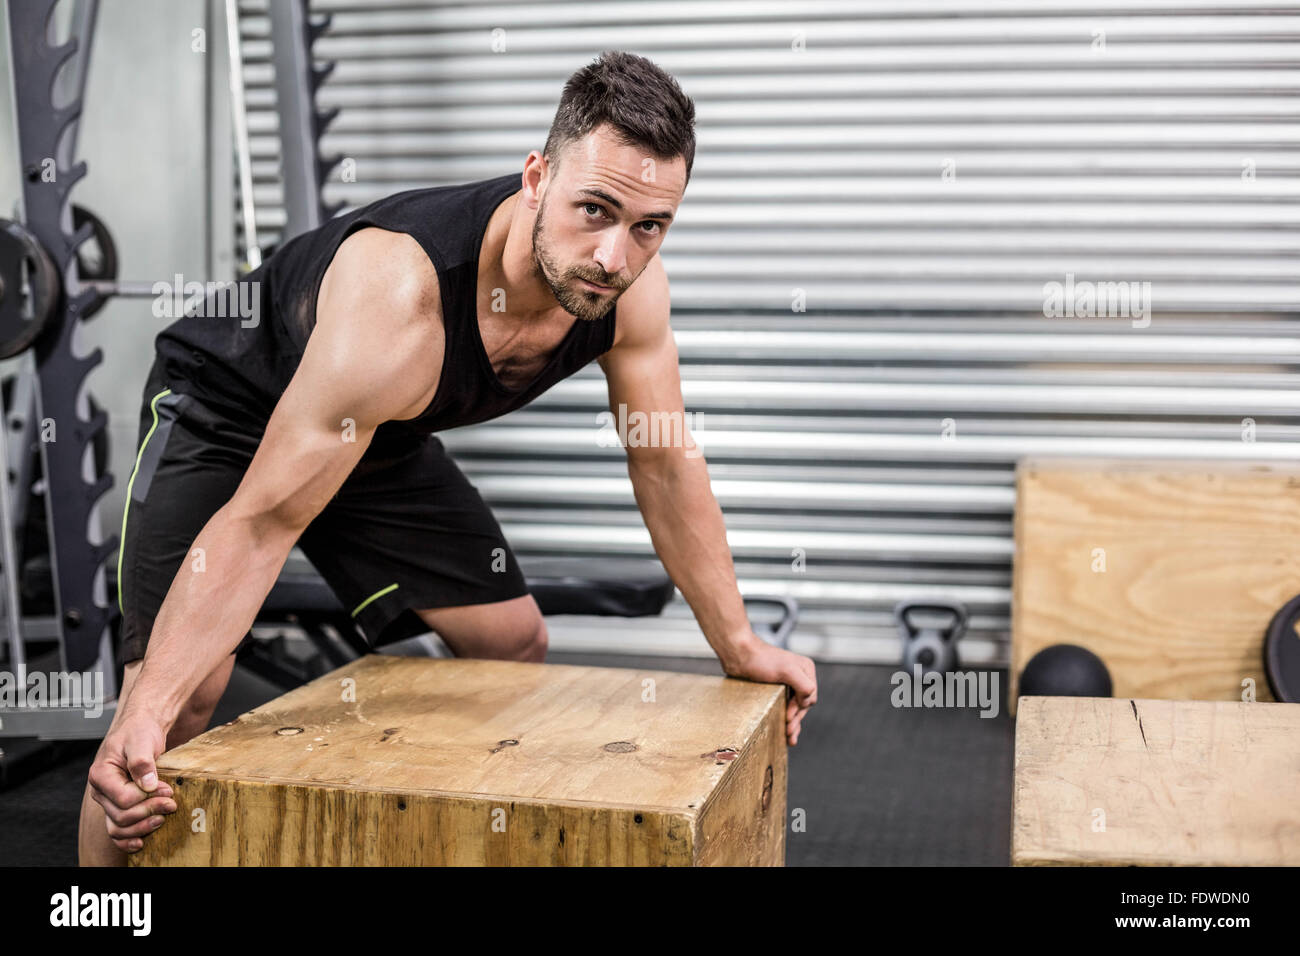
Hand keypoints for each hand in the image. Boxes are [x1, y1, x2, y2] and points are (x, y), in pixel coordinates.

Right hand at [88, 707, 175, 853]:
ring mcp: (108, 801)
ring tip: (163, 819)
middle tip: (171, 804)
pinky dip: (128, 840)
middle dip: (149, 812)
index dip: (147, 798)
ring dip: (142, 828)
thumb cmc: (137, 732)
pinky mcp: (117, 807)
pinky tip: (142, 841)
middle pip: (121, 816)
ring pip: (118, 828)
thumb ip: (142, 762)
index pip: (123, 798)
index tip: (167, 789)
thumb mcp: (141, 741)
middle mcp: (101, 791)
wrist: (139, 730)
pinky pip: (117, 831)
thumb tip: (149, 785)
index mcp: (101, 775)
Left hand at [722, 635, 816, 745]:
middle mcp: (799, 675)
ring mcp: (787, 682)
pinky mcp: (774, 687)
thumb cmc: (761, 660)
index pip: (810, 697)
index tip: (787, 718)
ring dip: (793, 723)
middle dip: (796, 720)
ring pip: (794, 707)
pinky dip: (785, 717)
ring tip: (789, 739)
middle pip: (802, 704)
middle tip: (788, 734)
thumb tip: (808, 702)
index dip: (800, 710)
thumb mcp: (787, 671)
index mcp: (806, 670)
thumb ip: (804, 685)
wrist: (738, 654)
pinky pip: (783, 705)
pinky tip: (784, 730)